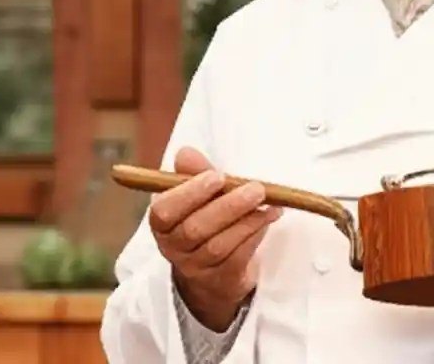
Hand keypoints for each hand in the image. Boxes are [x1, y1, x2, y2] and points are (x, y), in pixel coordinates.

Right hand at [148, 146, 281, 331]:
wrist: (214, 275)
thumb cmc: (206, 222)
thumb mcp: (199, 197)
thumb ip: (195, 174)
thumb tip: (185, 153)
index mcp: (163, 223)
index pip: (164, 212)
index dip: (189, 194)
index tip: (216, 176)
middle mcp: (174, 248)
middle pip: (194, 230)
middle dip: (228, 206)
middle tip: (256, 188)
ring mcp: (196, 268)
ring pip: (218, 245)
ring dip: (248, 220)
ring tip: (270, 202)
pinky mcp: (222, 280)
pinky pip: (238, 257)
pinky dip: (256, 234)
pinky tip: (270, 216)